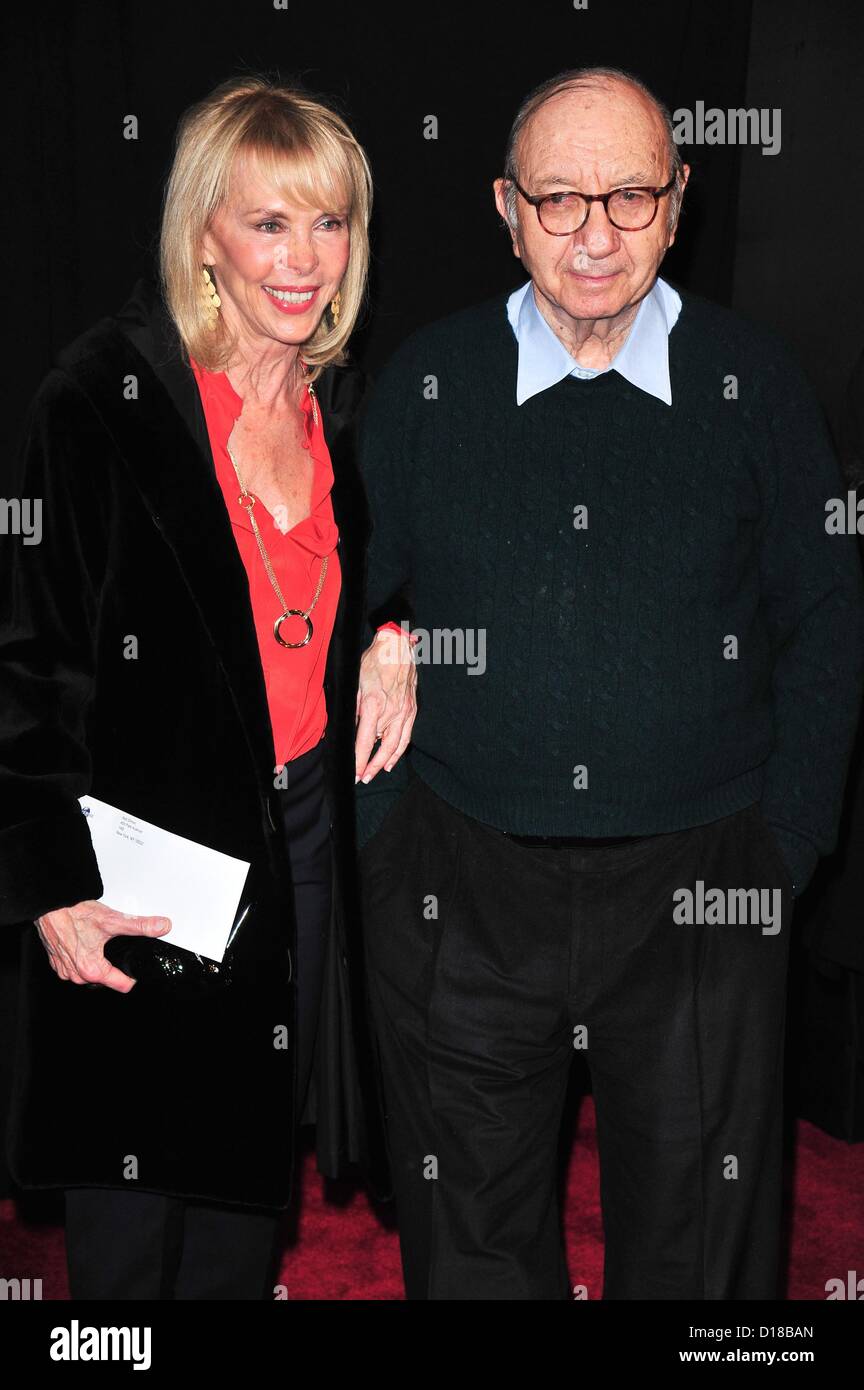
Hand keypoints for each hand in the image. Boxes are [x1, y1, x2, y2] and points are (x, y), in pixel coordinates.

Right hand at [34, 900, 171, 992]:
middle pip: (106, 979)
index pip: (122, 985)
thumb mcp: (113, 920)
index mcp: (91, 969)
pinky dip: (82, 957)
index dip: (133, 976)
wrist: (51, 905)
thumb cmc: (74, 913)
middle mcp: (76, 974)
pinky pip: (75, 967)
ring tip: (98, 943)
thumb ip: (140, 926)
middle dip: (113, 965)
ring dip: (97, 962)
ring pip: (90, 973)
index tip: (136, 967)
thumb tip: (162, 926)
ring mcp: (65, 970)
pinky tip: (84, 943)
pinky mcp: (57, 963)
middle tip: (114, 946)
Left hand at [355, 627, 417, 782]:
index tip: (354, 772)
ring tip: (375, 774)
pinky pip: (407, 735)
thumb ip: (353, 707)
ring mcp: (404, 711)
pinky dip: (400, 751)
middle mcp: (392, 711)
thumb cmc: (374, 661)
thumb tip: (348, 728)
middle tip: (363, 778)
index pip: (366, 741)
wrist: (397, 647)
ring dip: (386, 763)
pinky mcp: (412, 709)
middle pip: (383, 748)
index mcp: (374, 704)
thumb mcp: (355, 682)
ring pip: (396, 745)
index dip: (360, 760)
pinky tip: (392, 761)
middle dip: (372, 766)